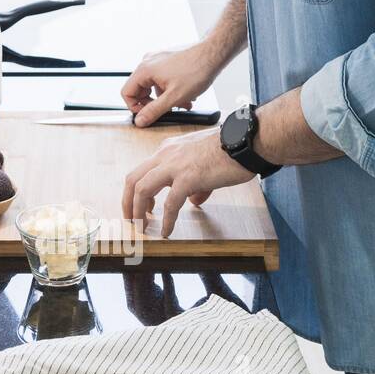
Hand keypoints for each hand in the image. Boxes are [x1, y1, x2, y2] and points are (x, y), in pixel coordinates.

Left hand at [121, 127, 255, 236]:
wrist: (246, 142)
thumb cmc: (230, 150)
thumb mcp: (203, 163)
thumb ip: (195, 184)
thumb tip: (193, 202)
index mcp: (168, 150)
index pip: (142, 171)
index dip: (137, 191)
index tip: (142, 207)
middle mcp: (166, 155)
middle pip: (132, 178)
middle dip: (127, 201)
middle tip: (131, 219)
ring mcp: (175, 166)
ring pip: (142, 188)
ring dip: (138, 210)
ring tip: (141, 226)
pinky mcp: (189, 178)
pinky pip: (171, 203)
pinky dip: (166, 220)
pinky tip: (166, 231)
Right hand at [122, 44, 217, 126]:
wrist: (213, 53)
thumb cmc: (196, 70)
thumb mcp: (174, 97)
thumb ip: (154, 111)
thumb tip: (140, 121)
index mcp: (144, 70)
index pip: (127, 92)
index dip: (135, 107)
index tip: (147, 115)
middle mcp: (147, 62)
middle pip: (139, 88)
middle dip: (153, 103)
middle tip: (167, 110)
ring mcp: (157, 59)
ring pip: (152, 84)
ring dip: (164, 96)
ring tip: (182, 103)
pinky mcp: (166, 58)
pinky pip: (161, 77)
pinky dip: (169, 87)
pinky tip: (184, 93)